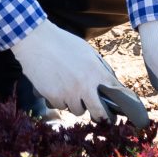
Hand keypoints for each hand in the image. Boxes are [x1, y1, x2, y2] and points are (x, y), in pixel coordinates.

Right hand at [9, 19, 129, 118]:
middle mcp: (85, 85)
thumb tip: (111, 82)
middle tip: (99, 116)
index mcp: (96, 71)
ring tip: (69, 90)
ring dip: (76, 104)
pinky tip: (55, 87)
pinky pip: (61, 106)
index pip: (116, 93)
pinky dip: (59, 100)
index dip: (121, 105)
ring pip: (78, 110)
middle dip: (101, 116)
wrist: (36, 40)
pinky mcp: (54, 96)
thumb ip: (100, 67)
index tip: (121, 111)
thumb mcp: (87, 51)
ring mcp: (69, 92)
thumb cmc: (62, 43)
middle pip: (99, 112)